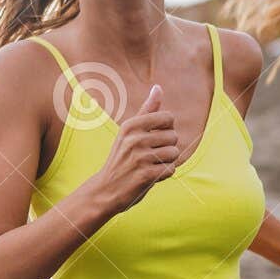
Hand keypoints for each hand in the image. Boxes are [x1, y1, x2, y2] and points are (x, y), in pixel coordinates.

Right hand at [95, 85, 178, 212]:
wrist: (105, 190)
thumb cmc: (121, 159)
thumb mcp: (129, 132)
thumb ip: (147, 110)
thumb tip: (158, 87)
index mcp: (131, 125)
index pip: (168, 118)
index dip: (167, 130)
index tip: (153, 139)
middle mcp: (135, 139)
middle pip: (174, 136)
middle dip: (167, 148)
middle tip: (148, 157)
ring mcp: (140, 157)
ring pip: (174, 153)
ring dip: (166, 162)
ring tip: (149, 166)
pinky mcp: (146, 175)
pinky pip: (171, 169)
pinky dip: (164, 175)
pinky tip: (149, 177)